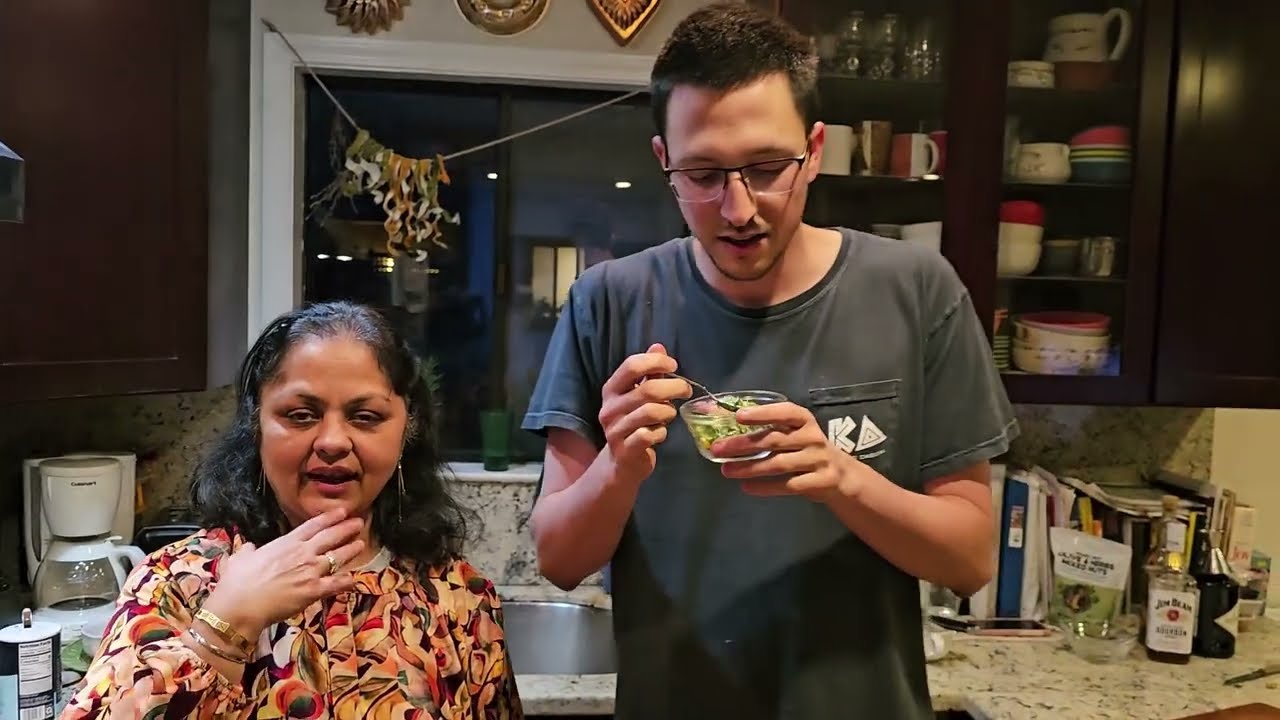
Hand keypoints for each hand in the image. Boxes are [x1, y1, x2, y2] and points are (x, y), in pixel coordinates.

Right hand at [202, 508, 364, 637]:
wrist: (241, 605)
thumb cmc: (237, 582)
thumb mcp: (240, 559)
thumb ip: (247, 551)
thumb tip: (248, 548)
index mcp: (286, 543)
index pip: (313, 525)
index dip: (330, 518)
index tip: (342, 511)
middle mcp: (302, 553)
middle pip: (330, 537)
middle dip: (347, 528)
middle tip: (359, 523)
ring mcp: (311, 571)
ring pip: (338, 557)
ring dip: (351, 550)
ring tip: (361, 544)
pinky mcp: (314, 591)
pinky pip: (336, 584)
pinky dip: (346, 580)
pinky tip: (354, 578)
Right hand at [598, 343, 691, 481]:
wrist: (621, 463)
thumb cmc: (633, 423)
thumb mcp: (637, 395)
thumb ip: (648, 372)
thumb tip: (658, 346)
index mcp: (611, 389)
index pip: (632, 365)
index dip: (656, 362)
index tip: (674, 366)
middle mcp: (609, 408)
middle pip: (648, 389)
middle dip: (674, 387)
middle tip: (686, 390)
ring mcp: (615, 430)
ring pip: (652, 412)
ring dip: (668, 411)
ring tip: (670, 413)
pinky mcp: (624, 450)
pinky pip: (650, 435)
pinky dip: (661, 432)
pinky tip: (661, 433)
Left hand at [714, 402, 862, 501]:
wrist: (841, 475)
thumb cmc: (807, 449)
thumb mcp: (795, 433)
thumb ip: (769, 429)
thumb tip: (727, 427)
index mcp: (804, 420)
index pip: (785, 412)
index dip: (763, 413)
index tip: (739, 416)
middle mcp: (812, 438)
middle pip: (774, 440)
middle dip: (744, 444)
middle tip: (718, 449)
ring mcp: (817, 460)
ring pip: (778, 464)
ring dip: (749, 468)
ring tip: (726, 470)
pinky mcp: (818, 482)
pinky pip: (787, 485)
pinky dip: (765, 487)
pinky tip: (746, 487)